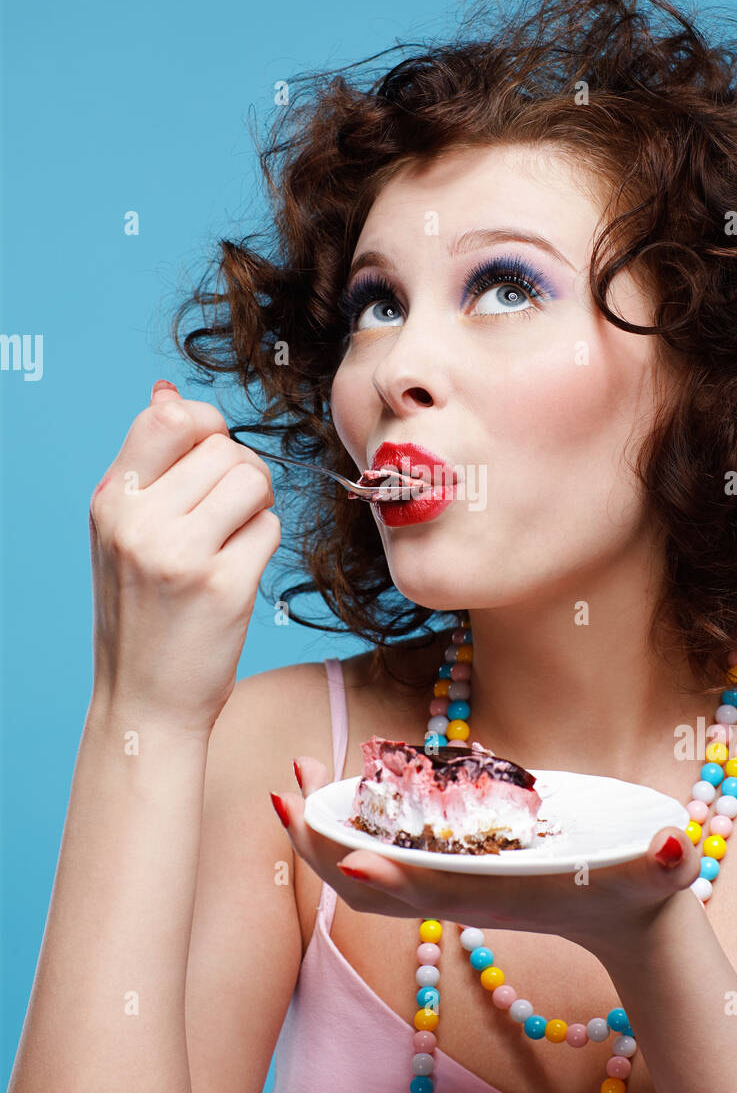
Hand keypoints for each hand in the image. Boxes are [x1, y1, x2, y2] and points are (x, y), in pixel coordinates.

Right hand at [89, 380, 281, 737]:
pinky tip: (238, 572)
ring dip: (258, 506)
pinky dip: (264, 544)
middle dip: (242, 473)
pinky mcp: (223, 585)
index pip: (169, 416)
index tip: (212, 457)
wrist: (143, 700)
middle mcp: (138, 521)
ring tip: (234, 538)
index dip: (207, 426)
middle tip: (228, 514)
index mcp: (111, 500)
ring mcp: (180, 553)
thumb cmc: (142, 611)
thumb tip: (170, 392)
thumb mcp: (123, 532)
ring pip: (253, 481)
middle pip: (225, 448)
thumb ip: (150, 466)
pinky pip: (270, 528)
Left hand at [271, 756, 701, 958]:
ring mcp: (451, 886)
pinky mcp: (449, 868)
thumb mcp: (660, 871)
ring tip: (295, 774)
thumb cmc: (643, 886)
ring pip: (369, 871)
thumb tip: (671, 847)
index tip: (344, 858)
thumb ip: (665, 861)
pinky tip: (342, 780)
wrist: (631, 919)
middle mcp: (465, 895)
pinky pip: (383, 853)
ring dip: (326, 829)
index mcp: (504, 894)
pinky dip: (352, 821)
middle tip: (285, 790)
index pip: (436, 894)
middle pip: (377, 888)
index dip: (391, 880)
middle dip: (325, 846)